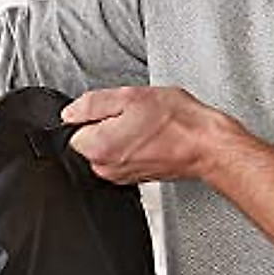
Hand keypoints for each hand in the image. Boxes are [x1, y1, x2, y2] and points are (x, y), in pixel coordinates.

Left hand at [61, 86, 236, 184]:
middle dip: (106, 125)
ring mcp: (117, 176)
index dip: (92, 115)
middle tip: (134, 115)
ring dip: (119, 135)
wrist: (204, 145)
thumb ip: (93, 104)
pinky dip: (131, 146)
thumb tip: (69, 112)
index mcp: (98, 148)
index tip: (114, 110)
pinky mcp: (131, 178)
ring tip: (145, 126)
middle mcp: (103, 168)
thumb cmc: (176, 122)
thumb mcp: (131, 97)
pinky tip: (149, 138)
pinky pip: (120, 157)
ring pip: (105, 148)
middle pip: (88, 141)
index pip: (72, 131)